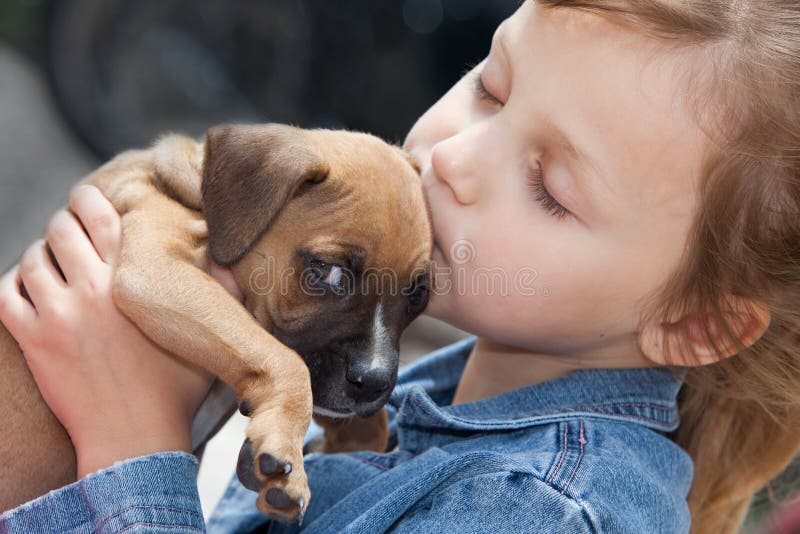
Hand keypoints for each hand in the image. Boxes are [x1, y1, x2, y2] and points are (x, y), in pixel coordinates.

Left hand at [0, 185, 217, 476]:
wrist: (134, 438)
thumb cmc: (176, 390)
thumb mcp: (207, 338)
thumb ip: (222, 294)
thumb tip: (226, 259)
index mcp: (133, 282)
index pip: (100, 216)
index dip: (89, 201)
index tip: (88, 201)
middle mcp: (92, 290)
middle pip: (60, 228)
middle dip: (64, 223)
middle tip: (71, 231)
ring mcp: (57, 316)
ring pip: (31, 258)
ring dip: (42, 254)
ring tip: (53, 263)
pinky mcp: (32, 342)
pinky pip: (6, 294)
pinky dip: (14, 283)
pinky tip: (29, 289)